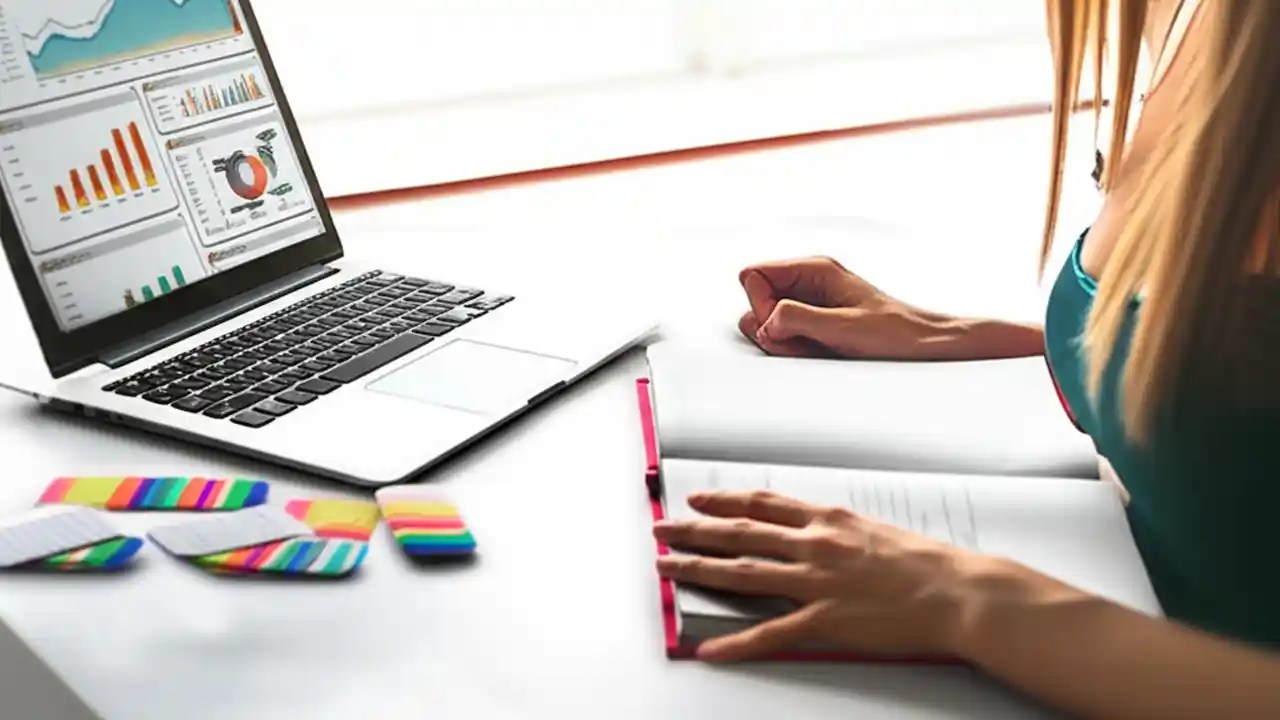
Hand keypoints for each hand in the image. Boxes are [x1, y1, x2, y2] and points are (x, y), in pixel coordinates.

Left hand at [653, 490, 1055, 661]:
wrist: (958, 592)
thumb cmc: (926, 564)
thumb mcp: (875, 529)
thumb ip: (836, 529)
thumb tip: (810, 527)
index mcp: (828, 520)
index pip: (762, 505)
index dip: (723, 501)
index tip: (698, 500)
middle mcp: (814, 545)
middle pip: (739, 533)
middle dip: (693, 531)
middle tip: (660, 528)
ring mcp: (815, 583)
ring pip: (741, 574)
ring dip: (697, 570)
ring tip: (665, 570)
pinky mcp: (824, 620)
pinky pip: (769, 634)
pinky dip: (736, 644)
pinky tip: (710, 648)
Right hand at [737, 257, 948, 358]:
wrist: (923, 346)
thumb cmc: (895, 333)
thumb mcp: (843, 327)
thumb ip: (798, 319)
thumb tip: (765, 321)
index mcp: (815, 268)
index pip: (752, 275)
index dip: (760, 305)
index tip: (786, 325)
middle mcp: (808, 281)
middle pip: (756, 300)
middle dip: (772, 328)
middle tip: (806, 341)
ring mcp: (809, 302)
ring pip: (767, 321)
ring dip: (784, 342)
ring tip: (818, 347)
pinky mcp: (813, 322)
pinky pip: (783, 334)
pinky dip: (794, 348)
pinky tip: (820, 352)